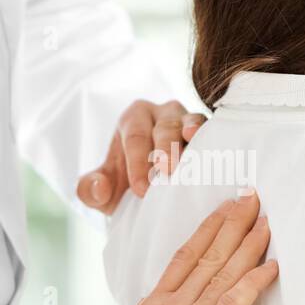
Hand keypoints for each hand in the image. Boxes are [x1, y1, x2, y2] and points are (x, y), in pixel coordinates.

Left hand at [77, 100, 206, 213]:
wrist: (153, 189)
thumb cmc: (124, 185)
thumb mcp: (101, 191)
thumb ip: (90, 190)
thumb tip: (99, 187)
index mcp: (134, 118)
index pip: (135, 136)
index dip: (137, 162)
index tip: (140, 189)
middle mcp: (163, 113)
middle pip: (164, 127)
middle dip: (164, 149)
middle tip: (166, 171)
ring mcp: (189, 120)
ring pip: (191, 125)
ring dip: (191, 144)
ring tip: (191, 157)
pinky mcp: (210, 133)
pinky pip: (214, 134)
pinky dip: (213, 144)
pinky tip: (215, 157)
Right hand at [102, 189, 276, 304]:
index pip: (184, 259)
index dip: (207, 232)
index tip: (224, 211)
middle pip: (208, 255)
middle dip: (232, 224)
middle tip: (252, 197)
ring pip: (223, 273)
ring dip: (248, 244)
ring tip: (266, 220)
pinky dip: (255, 283)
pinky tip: (272, 267)